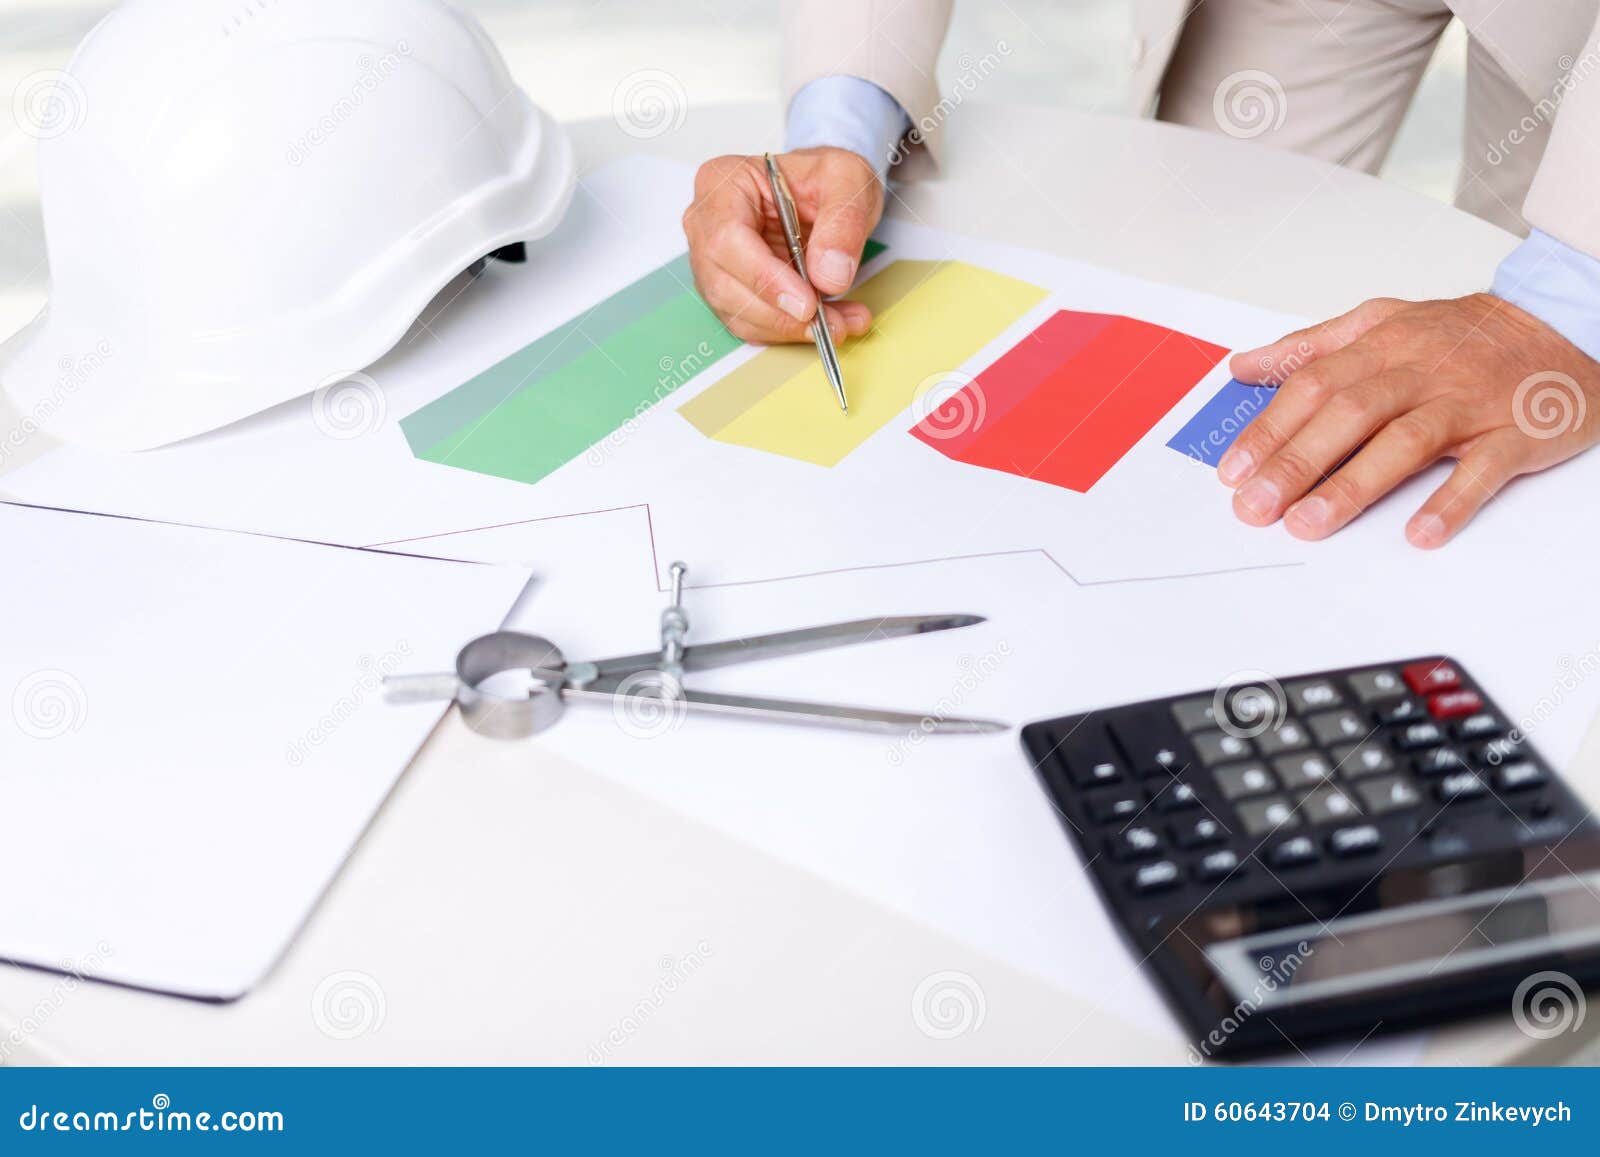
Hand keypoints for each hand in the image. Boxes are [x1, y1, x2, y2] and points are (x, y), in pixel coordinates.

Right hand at [682, 147, 881, 344]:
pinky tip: (827, 323)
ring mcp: (712, 262)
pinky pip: (752, 324)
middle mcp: (705, 225)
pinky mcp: (729, 291)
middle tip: (831, 323)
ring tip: (840, 323)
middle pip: (725, 284)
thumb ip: (843, 222)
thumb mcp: (847, 179)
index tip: (806, 303)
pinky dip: (789, 332)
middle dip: (780, 314)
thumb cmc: (824, 178)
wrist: (825, 192)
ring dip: (789, 329)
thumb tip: (829, 276)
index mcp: (722, 183)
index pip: (727, 239)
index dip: (764, 278)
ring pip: (737, 313)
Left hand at [1218, 294, 1599, 547]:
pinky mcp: (1516, 432)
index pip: (1312, 385)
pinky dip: (1452, 500)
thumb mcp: (1384, 321)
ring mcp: (1469, 402)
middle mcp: (1422, 371)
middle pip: (1349, 414)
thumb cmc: (1467, 334)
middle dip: (1295, 462)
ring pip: (1405, 442)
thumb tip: (1244, 367)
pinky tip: (1420, 532)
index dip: (1269, 429)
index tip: (1233, 470)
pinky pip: (1482, 468)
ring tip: (1310, 522)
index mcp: (1384, 345)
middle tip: (1256, 505)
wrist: (1568, 322)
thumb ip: (1312, 346)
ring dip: (1354, 485)